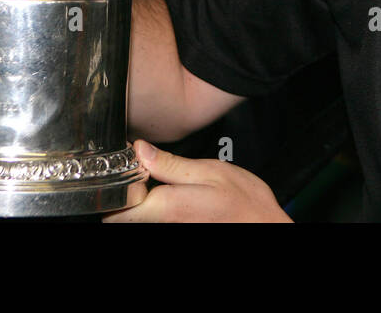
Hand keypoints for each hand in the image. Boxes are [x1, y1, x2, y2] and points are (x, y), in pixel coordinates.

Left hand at [103, 140, 292, 222]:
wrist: (264, 226)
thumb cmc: (244, 201)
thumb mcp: (210, 171)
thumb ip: (170, 165)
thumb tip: (139, 151)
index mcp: (168, 208)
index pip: (117, 208)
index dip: (116, 185)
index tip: (124, 166)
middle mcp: (163, 226)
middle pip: (122, 216)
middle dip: (123, 193)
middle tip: (136, 171)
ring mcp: (170, 230)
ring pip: (137, 218)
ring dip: (137, 200)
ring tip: (150, 179)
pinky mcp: (177, 229)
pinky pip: (153, 220)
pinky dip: (151, 207)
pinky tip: (163, 193)